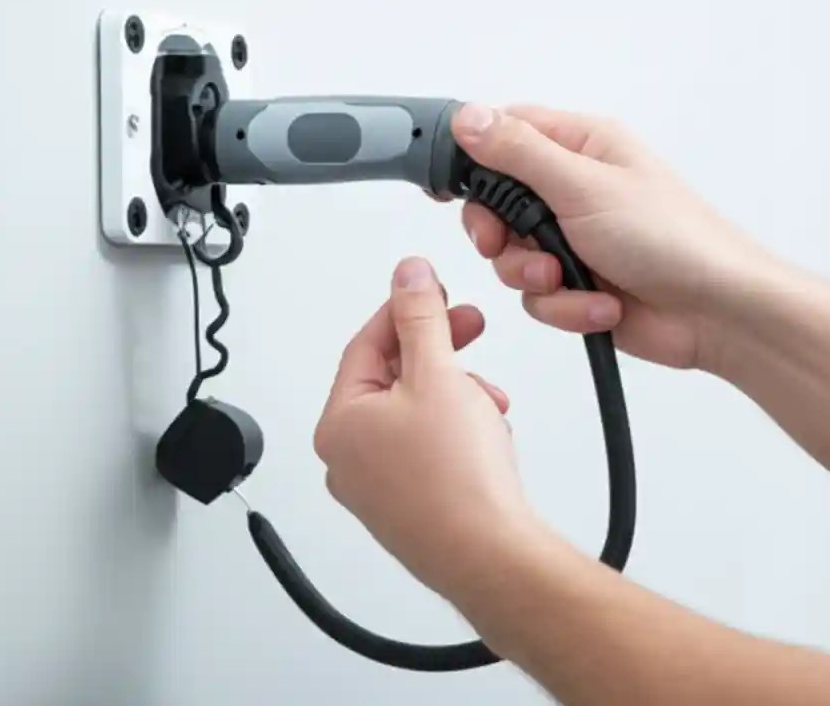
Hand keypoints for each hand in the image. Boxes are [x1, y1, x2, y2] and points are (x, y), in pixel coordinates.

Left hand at [313, 256, 545, 597]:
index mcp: (339, 423)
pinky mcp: (409, 509)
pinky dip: (458, 435)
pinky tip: (488, 439)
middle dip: (439, 356)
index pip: (367, 345)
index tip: (435, 291)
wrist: (490, 554)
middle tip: (471, 330)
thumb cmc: (456, 479)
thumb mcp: (438, 373)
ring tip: (490, 403)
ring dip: (456, 396)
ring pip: (416, 417)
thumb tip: (408, 275)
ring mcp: (378, 489)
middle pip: (392, 381)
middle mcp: (348, 460)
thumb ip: (421, 317)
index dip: (405, 310)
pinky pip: (429, 453)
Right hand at [451, 103, 773, 369]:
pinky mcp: (579, 287)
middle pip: (496, 204)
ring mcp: (575, 241)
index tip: (452, 188)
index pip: (505, 133)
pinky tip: (601, 306)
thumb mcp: (584, 186)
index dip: (473, 159)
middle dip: (501, 235)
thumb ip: (519, 153)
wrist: (717, 313)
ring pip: (512, 258)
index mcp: (582, 147)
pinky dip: (565, 308)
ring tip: (571, 280)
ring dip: (536, 278)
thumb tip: (470, 118)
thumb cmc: (674, 239)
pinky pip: (539, 299)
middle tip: (511, 243)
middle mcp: (575, 190)